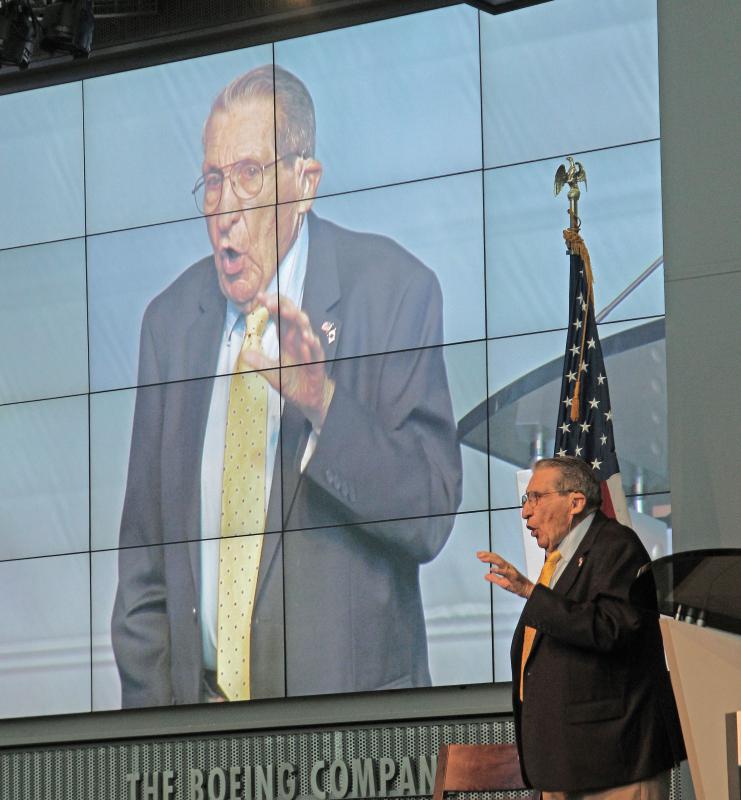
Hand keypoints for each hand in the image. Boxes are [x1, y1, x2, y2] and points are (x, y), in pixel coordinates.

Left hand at [239, 292, 334, 428]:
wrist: (308, 399)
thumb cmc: (293, 383)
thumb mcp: (273, 374)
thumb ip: (261, 363)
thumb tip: (244, 354)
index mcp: (286, 339)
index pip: (279, 316)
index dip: (272, 305)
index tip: (260, 297)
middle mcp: (298, 340)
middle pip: (293, 316)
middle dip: (283, 306)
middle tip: (271, 302)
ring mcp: (309, 349)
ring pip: (306, 329)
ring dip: (299, 320)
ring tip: (289, 313)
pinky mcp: (318, 362)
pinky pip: (316, 350)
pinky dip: (312, 344)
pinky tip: (307, 340)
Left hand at [476, 551, 534, 598]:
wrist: (526, 590)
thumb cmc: (515, 585)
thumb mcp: (502, 583)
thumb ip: (494, 578)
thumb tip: (486, 576)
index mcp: (505, 567)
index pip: (495, 559)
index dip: (487, 556)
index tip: (478, 554)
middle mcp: (507, 566)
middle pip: (496, 558)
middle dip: (487, 555)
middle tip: (478, 554)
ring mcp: (511, 570)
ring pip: (500, 562)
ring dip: (491, 559)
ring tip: (482, 558)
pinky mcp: (513, 576)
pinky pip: (505, 572)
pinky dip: (498, 570)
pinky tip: (492, 569)